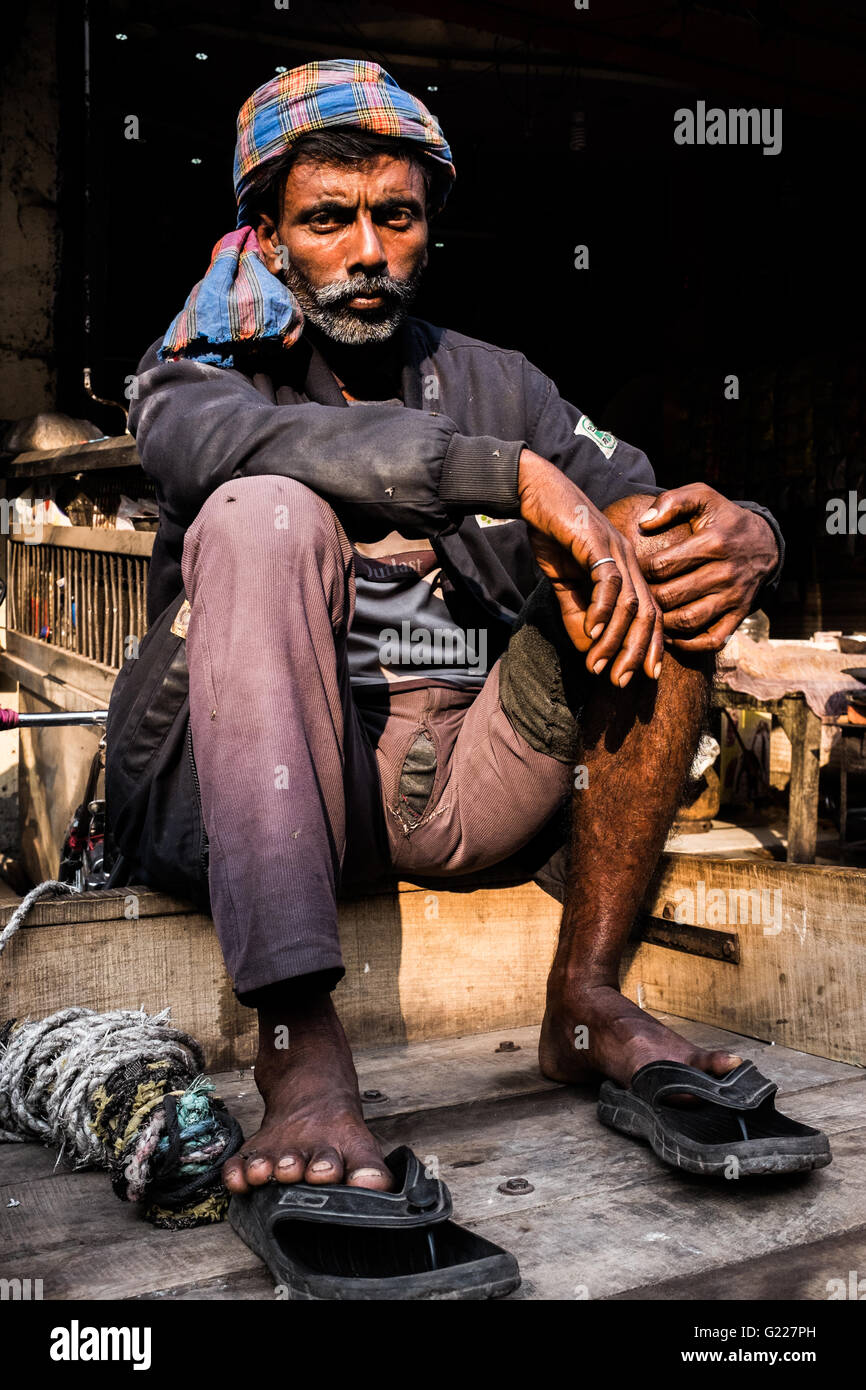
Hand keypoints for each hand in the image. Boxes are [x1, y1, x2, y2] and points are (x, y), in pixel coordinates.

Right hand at [518, 450, 663, 685]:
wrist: (535, 495)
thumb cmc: (552, 535)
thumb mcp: (565, 585)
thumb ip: (578, 616)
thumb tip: (590, 651)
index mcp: (627, 569)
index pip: (650, 612)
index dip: (651, 645)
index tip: (645, 676)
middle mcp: (629, 560)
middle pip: (646, 613)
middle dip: (636, 652)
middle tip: (622, 681)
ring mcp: (616, 550)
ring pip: (628, 604)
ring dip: (613, 639)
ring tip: (599, 665)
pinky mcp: (597, 543)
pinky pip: (607, 582)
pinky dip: (601, 610)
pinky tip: (590, 632)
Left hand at [638, 484, 778, 652]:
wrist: (764, 542)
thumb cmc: (722, 519)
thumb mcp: (703, 497)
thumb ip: (672, 502)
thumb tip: (644, 523)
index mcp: (714, 542)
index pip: (663, 564)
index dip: (639, 570)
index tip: (630, 571)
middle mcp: (726, 572)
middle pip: (672, 595)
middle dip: (647, 597)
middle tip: (632, 596)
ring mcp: (734, 597)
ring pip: (688, 620)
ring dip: (661, 622)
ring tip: (646, 614)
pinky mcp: (739, 615)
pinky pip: (712, 639)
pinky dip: (688, 644)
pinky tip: (669, 636)